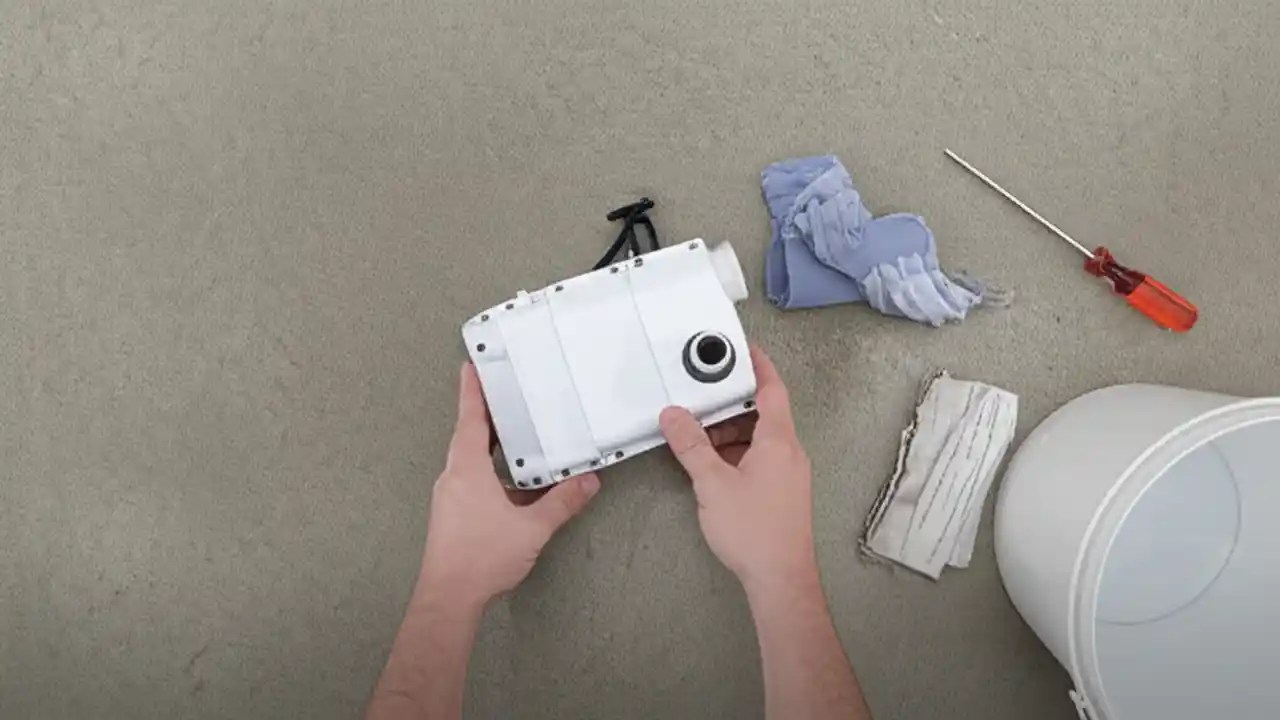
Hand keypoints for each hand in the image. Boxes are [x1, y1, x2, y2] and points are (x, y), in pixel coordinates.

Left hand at [419, 364, 600, 607]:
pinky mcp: (454, 515)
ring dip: (490, 446)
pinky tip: (513, 484)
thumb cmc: (480, 559)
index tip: (472, 366)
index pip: (470, 419)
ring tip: (513, 435)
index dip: (472, 391)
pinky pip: (472, 481)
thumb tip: (587, 482)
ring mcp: (451, 497)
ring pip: (471, 460)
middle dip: (486, 415)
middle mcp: (454, 478)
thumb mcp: (532, 527)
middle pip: (470, 436)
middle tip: (500, 394)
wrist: (449, 597)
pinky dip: (491, 472)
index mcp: (467, 470)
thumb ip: (562, 502)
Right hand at [659, 346, 817, 595]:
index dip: (758, 365)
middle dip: (730, 406)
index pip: (772, 389)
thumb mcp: (712, 483)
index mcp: (778, 441)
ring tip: (700, 439)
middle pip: (762, 413)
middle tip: (702, 400)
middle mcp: (789, 453)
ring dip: (731, 434)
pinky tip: (714, 467)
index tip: (745, 349)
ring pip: (759, 438)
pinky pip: (761, 458)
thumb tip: (674, 417)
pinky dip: (737, 454)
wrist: (780, 579)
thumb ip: (690, 446)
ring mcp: (788, 474)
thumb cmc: (755, 533)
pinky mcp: (783, 492)